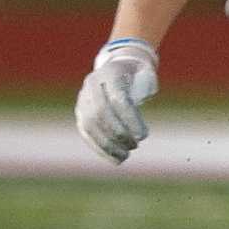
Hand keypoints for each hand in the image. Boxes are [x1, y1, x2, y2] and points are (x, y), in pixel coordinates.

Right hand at [75, 39, 158, 164]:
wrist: (115, 69)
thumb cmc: (136, 74)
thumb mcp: (145, 71)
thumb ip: (148, 80)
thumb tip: (149, 92)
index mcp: (110, 73)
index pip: (118, 99)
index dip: (130, 119)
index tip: (143, 136)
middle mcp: (92, 85)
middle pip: (101, 113)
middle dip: (119, 133)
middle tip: (135, 145)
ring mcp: (82, 100)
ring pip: (90, 126)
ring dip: (108, 145)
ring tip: (125, 156)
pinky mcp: (80, 113)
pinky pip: (86, 133)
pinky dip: (100, 148)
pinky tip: (115, 158)